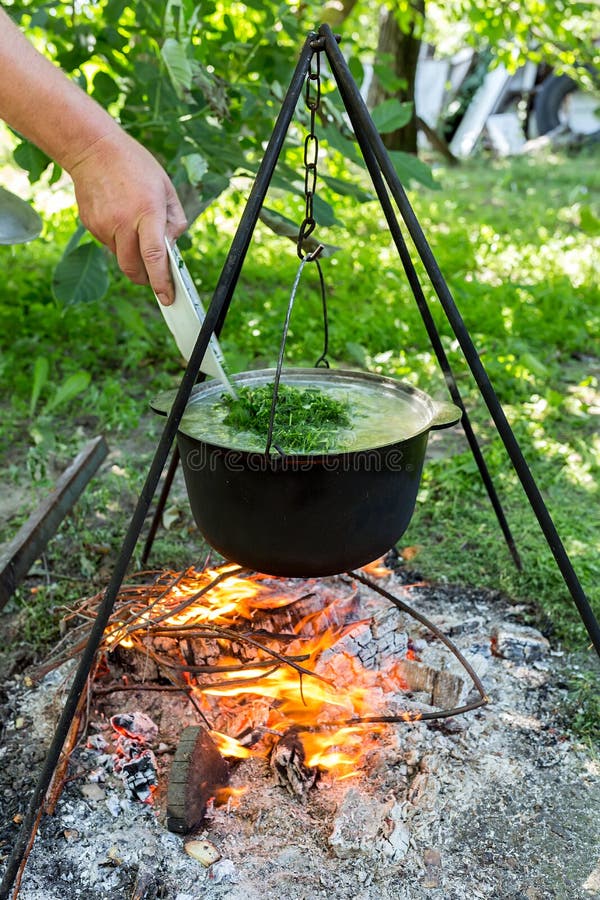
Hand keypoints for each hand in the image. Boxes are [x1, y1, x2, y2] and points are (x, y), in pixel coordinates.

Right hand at [68, 132, 187, 304]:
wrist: (93, 149)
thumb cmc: (136, 166)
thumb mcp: (166, 187)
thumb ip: (175, 219)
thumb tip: (172, 246)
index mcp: (147, 212)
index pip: (154, 256)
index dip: (161, 281)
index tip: (167, 297)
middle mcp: (123, 222)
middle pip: (133, 268)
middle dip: (146, 279)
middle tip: (154, 279)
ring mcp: (104, 225)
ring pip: (121, 258)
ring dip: (132, 256)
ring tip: (136, 230)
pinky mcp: (91, 225)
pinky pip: (109, 244)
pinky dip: (119, 241)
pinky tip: (120, 218)